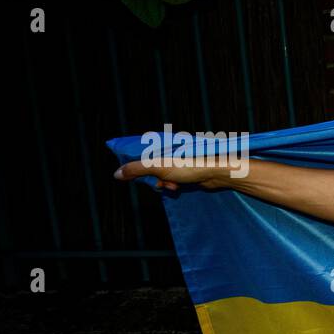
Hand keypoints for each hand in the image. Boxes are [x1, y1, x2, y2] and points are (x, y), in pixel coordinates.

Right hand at [112, 156, 232, 191]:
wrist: (216, 173)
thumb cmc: (190, 166)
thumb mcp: (158, 167)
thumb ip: (137, 169)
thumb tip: (116, 174)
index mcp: (159, 145)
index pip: (138, 154)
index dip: (133, 165)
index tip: (130, 174)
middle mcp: (166, 152)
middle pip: (147, 168)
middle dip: (151, 178)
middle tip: (159, 182)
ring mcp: (175, 163)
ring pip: (158, 177)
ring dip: (162, 184)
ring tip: (172, 186)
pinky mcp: (183, 173)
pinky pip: (170, 181)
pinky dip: (171, 186)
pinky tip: (177, 188)